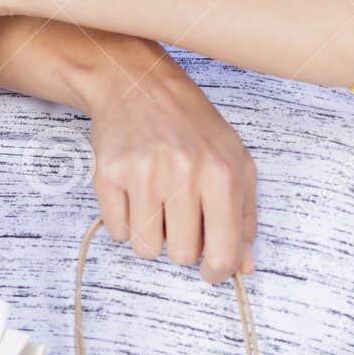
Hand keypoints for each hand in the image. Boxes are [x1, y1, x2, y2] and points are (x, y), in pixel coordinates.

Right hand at [84, 57, 256, 283]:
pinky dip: (125, 221)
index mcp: (222, 173)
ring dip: (151, 235)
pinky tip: (134, 192)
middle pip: (182, 256)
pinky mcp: (108, 175)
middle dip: (182, 245)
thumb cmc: (192, 126)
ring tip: (157, 202)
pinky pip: (117, 231)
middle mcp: (184, 173)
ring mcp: (143, 174)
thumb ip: (245, 215)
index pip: (224, 252)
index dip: (218, 271)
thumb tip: (244, 265)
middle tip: (180, 216)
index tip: (211, 269)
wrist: (139, 84)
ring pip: (146, 248)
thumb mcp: (234, 160)